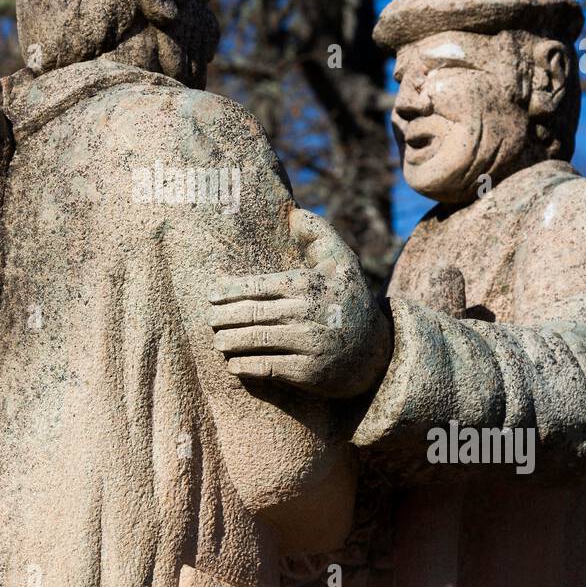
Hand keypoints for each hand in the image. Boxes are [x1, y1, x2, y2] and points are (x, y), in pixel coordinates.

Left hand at [207, 209, 390, 396]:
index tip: (212, 294)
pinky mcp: (309, 373)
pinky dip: (246, 366)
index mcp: (308, 284)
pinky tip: (233, 365)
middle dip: (224, 316)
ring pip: (257, 340)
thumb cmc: (348, 299)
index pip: (258, 286)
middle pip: (252, 314)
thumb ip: (319, 233)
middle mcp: (307, 313)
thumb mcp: (342, 262)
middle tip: (208, 318)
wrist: (377, 352)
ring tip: (217, 340)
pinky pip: (268, 368)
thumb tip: (294, 213)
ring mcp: (309, 344)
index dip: (230, 290)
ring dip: (230, 341)